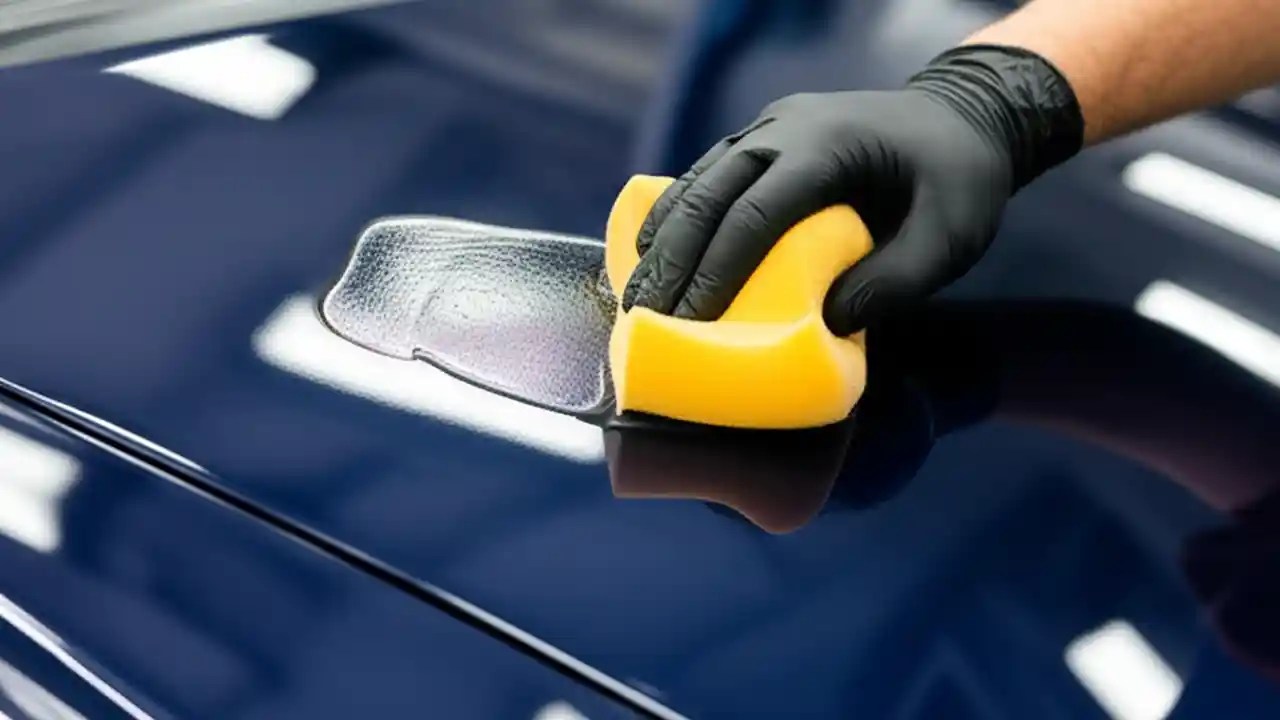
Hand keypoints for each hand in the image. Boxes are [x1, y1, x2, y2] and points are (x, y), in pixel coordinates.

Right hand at [622, 45, 1082, 334]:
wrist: (959, 116)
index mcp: (828, 145)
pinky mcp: (759, 141)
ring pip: (696, 182)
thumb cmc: (958, 179)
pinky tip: (651, 253)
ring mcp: (767, 129)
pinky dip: (674, 217)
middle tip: (645, 318)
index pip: (757, 212)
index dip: (720, 270)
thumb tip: (828, 323)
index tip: (692, 321)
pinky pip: (704, 177)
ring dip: (663, 241)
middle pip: (709, 195)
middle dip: (673, 262)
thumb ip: (898, 280)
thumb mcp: (954, 235)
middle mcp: (784, 128)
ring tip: (636, 295)